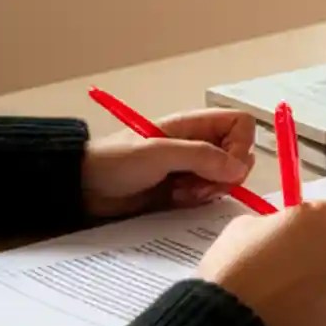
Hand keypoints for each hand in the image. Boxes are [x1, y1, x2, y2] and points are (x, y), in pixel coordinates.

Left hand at [81, 109, 256, 217]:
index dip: (241, 145)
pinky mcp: (185, 188)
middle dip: (226, 175)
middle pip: (239, 155)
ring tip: (183, 193)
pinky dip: (198, 200)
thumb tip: (239, 168)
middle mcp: (198, 143)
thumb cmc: (116, 161)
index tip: (225, 167)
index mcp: (194, 125)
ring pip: (226, 178)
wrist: (83, 187)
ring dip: (210, 190)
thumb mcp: (159, 153)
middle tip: (199, 185)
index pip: (241, 124)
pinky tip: (176, 200)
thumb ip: (201, 156)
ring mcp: (192, 167)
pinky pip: (209, 195)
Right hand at [197, 200, 325, 325]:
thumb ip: (277, 224)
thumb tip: (283, 233)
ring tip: (281, 296)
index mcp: (321, 219)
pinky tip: (285, 316)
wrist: (231, 322)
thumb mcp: (245, 227)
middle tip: (288, 264)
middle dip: (320, 252)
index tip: (317, 227)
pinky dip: (312, 311)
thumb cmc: (234, 264)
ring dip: (316, 283)